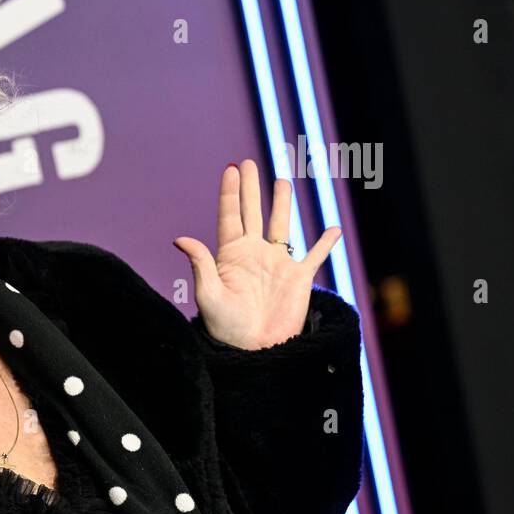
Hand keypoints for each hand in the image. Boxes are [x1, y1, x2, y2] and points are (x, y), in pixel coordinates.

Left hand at [172, 159, 341, 349]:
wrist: (253, 350)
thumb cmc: (225, 327)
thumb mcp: (208, 294)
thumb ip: (200, 264)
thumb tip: (179, 239)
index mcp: (230, 256)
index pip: (230, 216)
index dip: (231, 193)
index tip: (231, 169)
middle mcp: (254, 254)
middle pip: (252, 213)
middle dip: (251, 189)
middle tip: (248, 163)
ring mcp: (276, 264)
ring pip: (282, 226)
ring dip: (282, 204)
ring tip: (281, 181)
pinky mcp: (298, 278)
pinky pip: (315, 256)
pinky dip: (326, 243)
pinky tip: (333, 229)